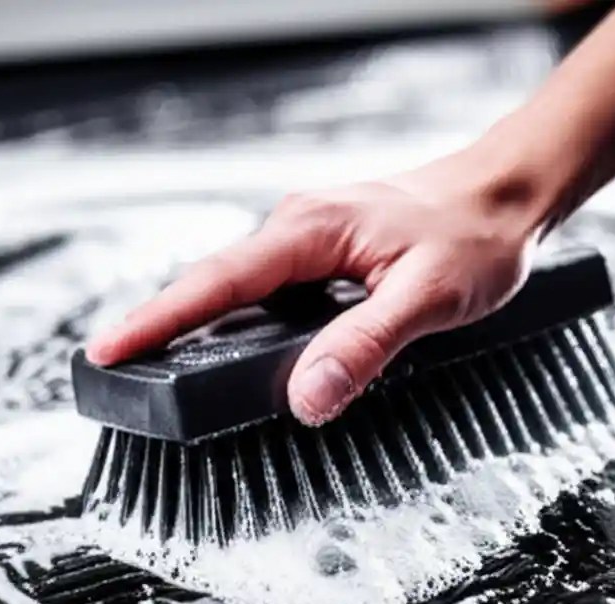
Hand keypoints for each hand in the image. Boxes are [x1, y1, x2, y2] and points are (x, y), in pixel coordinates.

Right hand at [85, 157, 542, 425]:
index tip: (107, 350)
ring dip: (198, 322)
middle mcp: (299, 228)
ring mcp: (310, 238)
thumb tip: (305, 397)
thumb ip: (364, 347)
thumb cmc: (475, 235)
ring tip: (156, 365)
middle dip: (161, 325)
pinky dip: (240, 317)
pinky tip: (234, 345)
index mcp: (310, 231)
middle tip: (115, 370)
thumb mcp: (426, 298)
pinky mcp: (326, 252)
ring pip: (240, 287)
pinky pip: (268, 289)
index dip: (157, 320)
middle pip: (213, 284)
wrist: (507, 194)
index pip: (216, 282)